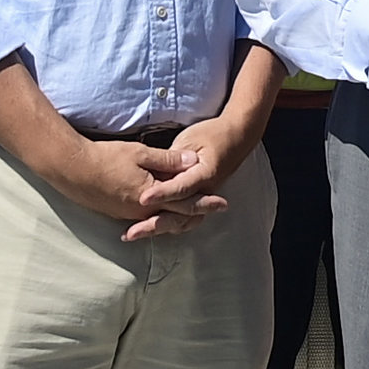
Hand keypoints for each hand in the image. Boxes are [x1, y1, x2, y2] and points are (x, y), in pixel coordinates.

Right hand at [47, 132, 202, 229]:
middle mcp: (142, 211)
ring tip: (192, 212)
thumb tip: (192, 162)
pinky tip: (161, 210)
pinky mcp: (117, 212)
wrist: (72, 170)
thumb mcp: (141, 153)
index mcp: (151, 197)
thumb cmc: (107, 158)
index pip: (185, 202)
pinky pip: (144, 216)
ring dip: (177, 214)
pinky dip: (158, 215)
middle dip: (196, 211)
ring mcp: (128, 214)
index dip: (205, 201)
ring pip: (160, 217)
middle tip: (215, 210)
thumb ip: (168, 160)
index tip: (223, 203)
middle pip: (175, 215)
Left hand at [128, 113, 258, 240]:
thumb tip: (155, 171)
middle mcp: (205, 192)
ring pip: (181, 222)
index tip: (143, 199)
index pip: (181, 188)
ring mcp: (202, 198)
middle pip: (179, 214)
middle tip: (132, 232)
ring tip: (135, 234)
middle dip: (154, 224)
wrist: (236, 137)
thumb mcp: (190, 139)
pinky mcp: (198, 200)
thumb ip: (172, 158)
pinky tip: (150, 228)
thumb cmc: (213, 135)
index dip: (162, 194)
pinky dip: (167, 225)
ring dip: (158, 229)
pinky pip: (184, 219)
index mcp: (205, 174)